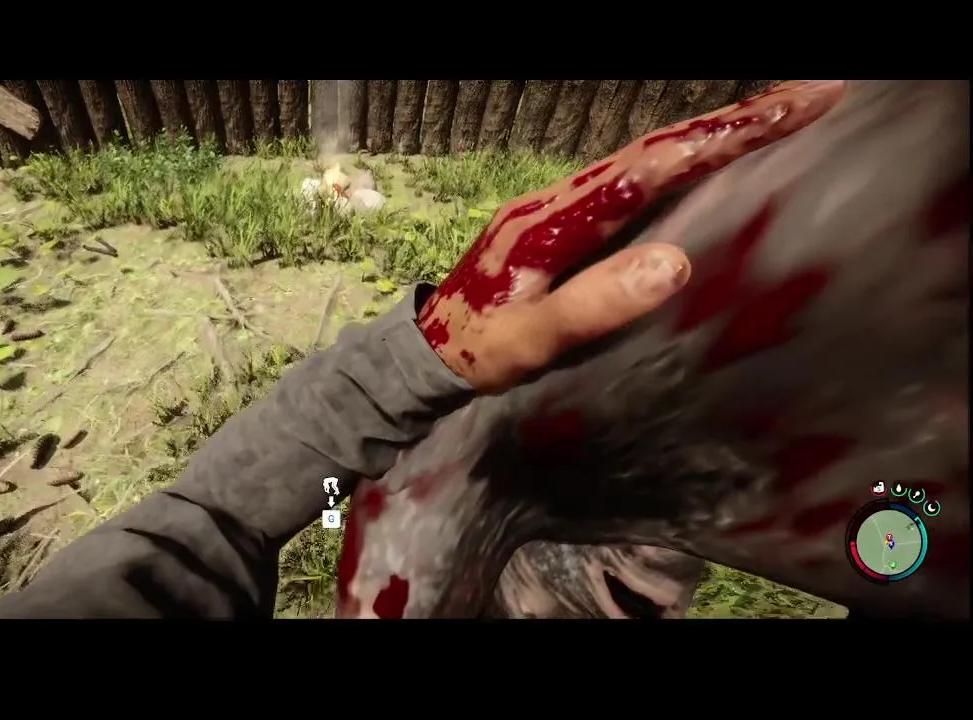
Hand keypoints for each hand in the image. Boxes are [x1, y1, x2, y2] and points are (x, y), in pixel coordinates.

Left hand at [418, 80, 845, 392]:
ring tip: (788, 118)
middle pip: (661, 147)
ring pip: (653, 158)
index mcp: (558, 219)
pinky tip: (719, 165)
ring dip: (716, 136)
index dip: (721, 136)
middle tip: (816, 97)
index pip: (652, 166)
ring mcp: (567, 206)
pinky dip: (688, 164)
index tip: (790, 110)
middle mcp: (565, 198)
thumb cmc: (479, 350)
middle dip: (737, 120)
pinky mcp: (572, 222)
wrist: (429, 349)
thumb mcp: (531, 341)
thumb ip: (593, 306)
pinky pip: (641, 181)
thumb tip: (674, 263)